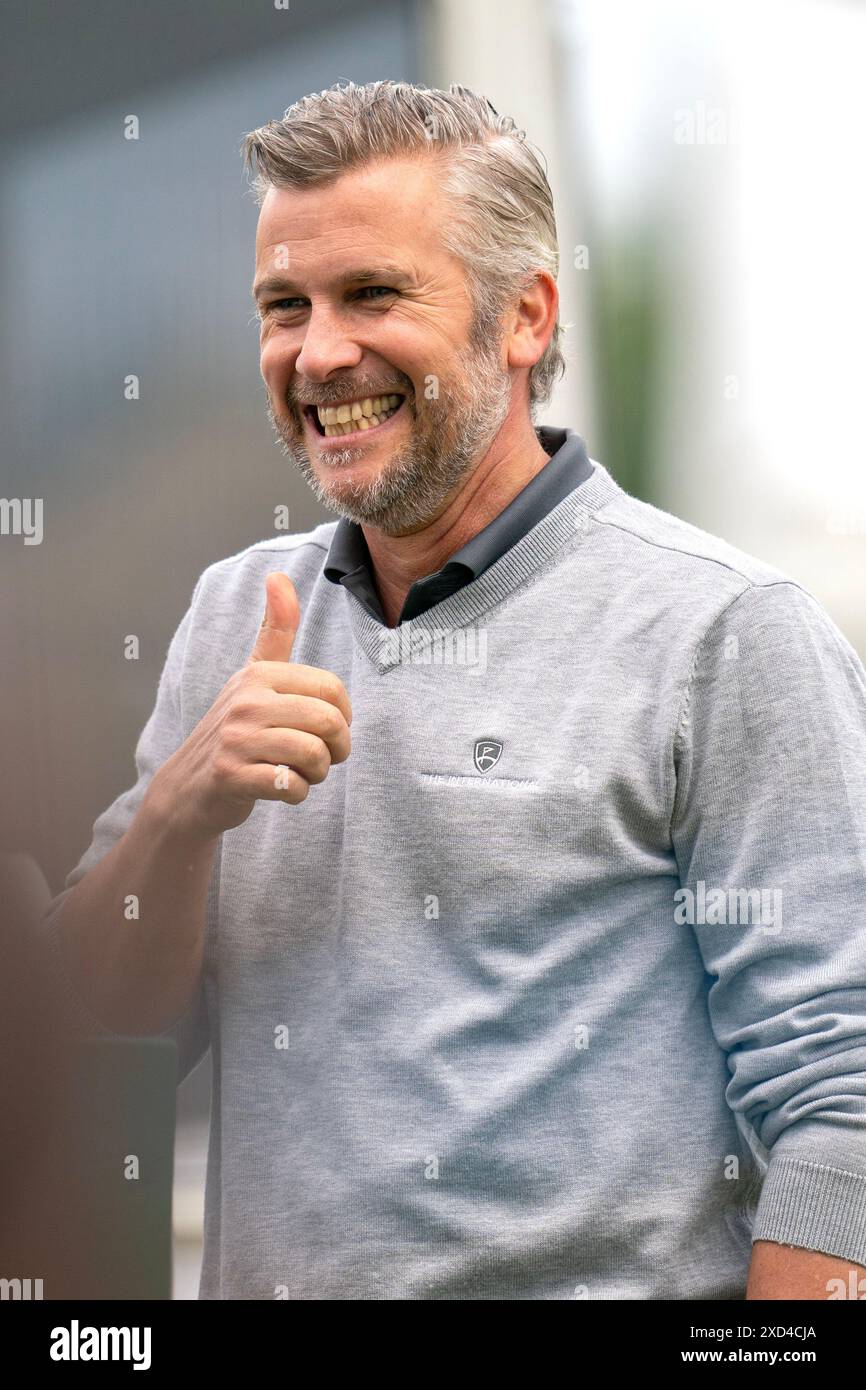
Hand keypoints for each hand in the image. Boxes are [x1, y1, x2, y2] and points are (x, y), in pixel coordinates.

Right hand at [149, 572, 351, 840]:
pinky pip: (291, 786)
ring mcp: (235, 738)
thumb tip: (278, 575)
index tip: (328, 731)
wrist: (189, 787)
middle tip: (323, 759)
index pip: (333, 689)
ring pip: (314, 755)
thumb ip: (274, 630)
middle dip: (336, 749)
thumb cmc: (235, 730)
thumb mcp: (252, 675)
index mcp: (258, 674)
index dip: (344, 717)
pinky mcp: (230, 776)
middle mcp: (245, 700)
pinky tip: (280, 788)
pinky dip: (296, 794)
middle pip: (329, 722)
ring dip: (317, 774)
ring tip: (303, 773)